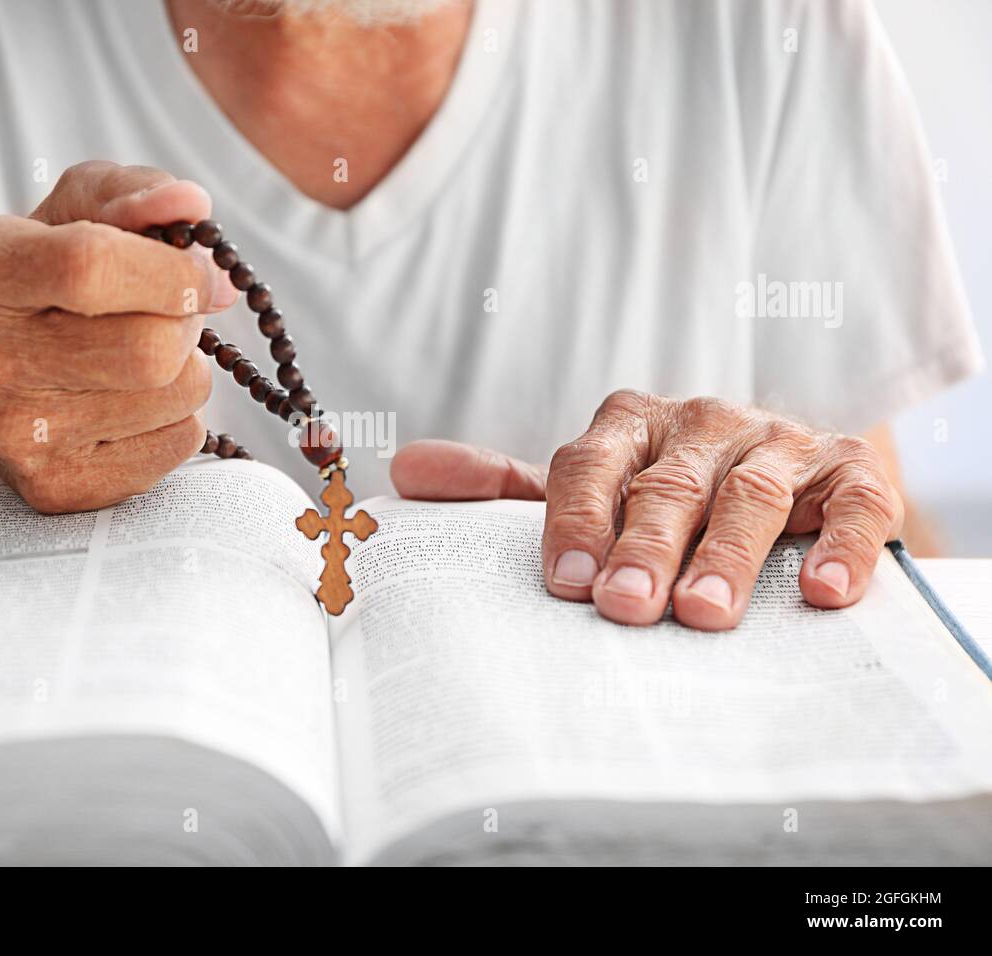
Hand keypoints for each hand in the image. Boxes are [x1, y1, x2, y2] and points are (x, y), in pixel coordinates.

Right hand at [0, 162, 236, 512]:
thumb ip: (132, 192)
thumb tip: (189, 206)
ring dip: (188, 367)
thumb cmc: (45, 278)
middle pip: (148, 349)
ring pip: (175, 395)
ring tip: (144, 353)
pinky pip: (176, 443)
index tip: (202, 270)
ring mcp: (13, 434)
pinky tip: (134, 400)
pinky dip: (178, 415)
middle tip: (175, 311)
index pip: (91, 267)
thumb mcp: (74, 210)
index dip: (171, 269)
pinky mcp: (55, 486)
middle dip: (186, 322)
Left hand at [390, 390, 904, 630]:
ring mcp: (777, 442)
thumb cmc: (665, 494)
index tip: (564, 585)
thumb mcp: (587, 490)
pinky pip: (853, 503)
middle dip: (644, 547)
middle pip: (667, 483)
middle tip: (625, 607)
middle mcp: (701, 423)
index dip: (574, 522)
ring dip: (726, 554)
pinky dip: (840, 544)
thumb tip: (405, 472)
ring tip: (704, 615)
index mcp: (628, 425)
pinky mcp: (850, 470)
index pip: (588, 464)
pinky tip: (822, 591)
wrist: (786, 479)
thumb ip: (505, 489)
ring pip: (749, 493)